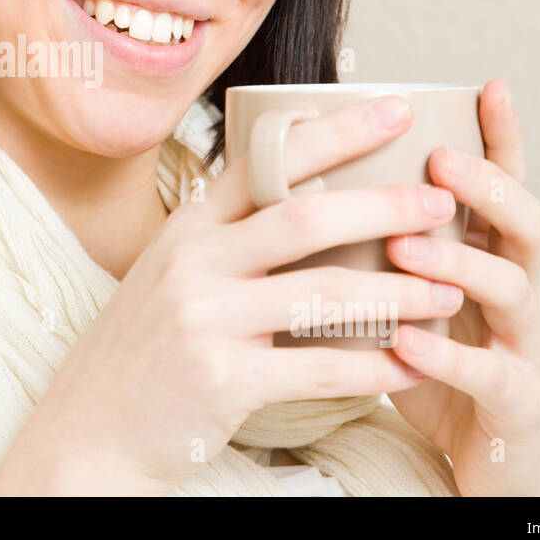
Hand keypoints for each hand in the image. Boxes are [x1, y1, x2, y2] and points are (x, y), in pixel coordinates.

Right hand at [0, 94, 465, 494]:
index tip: (396, 110)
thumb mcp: (173, 275)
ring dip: (399, 292)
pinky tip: (411, 367)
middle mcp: (192, 262)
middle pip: (305, 217)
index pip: (267, 161)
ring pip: (324, 292)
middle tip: (442, 203)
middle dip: (385, 206)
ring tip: (449, 292)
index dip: (336, 132)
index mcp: (187, 227)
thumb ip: (231, 241)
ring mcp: (204, 319)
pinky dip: (374, 367)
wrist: (90, 429)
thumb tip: (319, 207)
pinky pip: (318, 368)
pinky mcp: (221, 380)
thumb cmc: (145, 349)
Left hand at [383, 79, 539, 495]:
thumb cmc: (427, 359)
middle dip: (486, 186)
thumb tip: (298, 184)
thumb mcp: (403, 291)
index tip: (488, 86)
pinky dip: (447, 354)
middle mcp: (514, 288)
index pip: (501, 183)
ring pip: (512, 288)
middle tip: (439, 162)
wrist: (479, 454)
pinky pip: (489, 372)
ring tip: (406, 247)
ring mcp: (521, 343)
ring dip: (458, 263)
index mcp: (486, 253)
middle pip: (523, 222)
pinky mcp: (514, 401)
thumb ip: (375, 243)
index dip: (500, 136)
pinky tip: (405, 341)